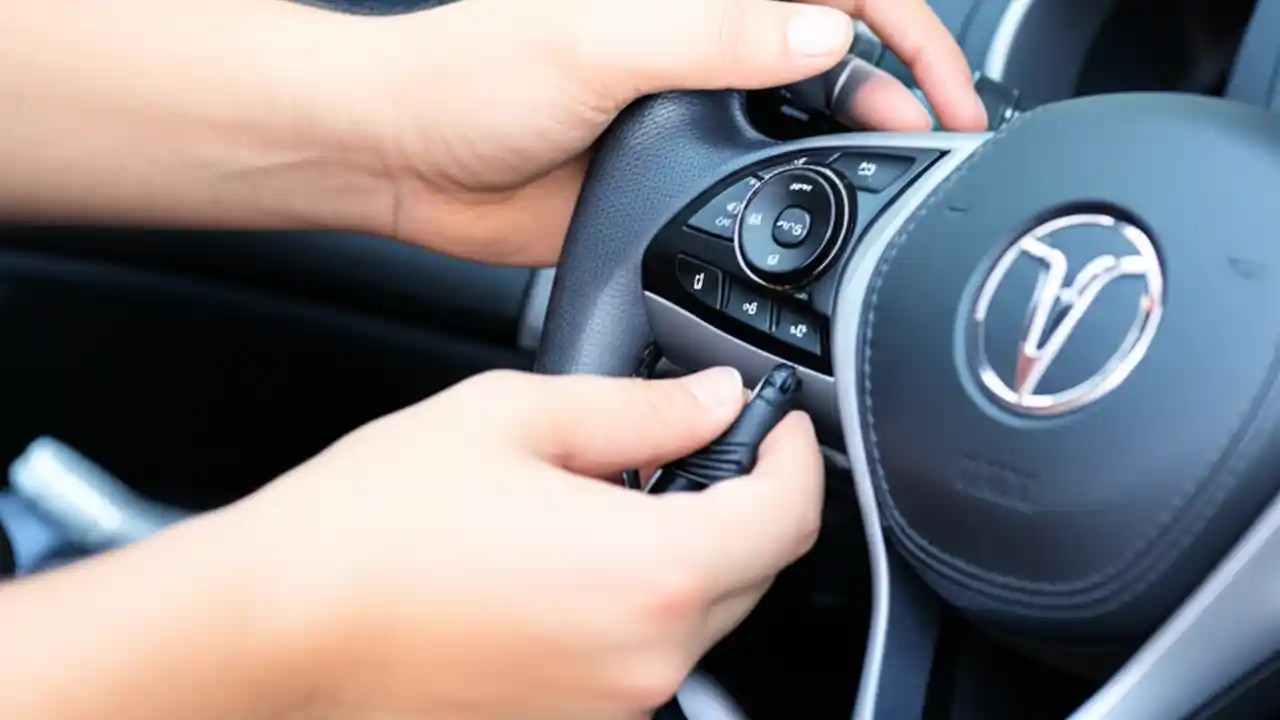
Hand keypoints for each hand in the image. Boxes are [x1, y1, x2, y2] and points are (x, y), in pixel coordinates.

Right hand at [227, 368, 823, 718]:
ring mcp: (608, 708)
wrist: (279, 627)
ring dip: (682, 558)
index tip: (778, 426)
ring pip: (697, 619)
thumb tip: (709, 402)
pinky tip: (566, 568)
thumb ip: (637, 412)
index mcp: (649, 569)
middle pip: (753, 573)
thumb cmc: (375, 524)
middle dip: (741, 505)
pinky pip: (640, 660)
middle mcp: (644, 657)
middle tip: (688, 452)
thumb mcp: (514, 419)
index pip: (787, 515)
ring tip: (605, 507)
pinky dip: (634, 608)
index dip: (796, 458)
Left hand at [352, 0, 987, 264]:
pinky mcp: (670, 171)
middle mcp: (701, 43)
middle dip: (900, 89)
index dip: (906, 27)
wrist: (405, 159)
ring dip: (856, 146)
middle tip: (938, 147)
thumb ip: (716, 36)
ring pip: (801, 119)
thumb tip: (823, 34)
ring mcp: (689, 108)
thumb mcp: (595, 43)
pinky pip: (753, 179)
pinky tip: (818, 217)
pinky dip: (797, 196)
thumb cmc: (467, 76)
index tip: (946, 83)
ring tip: (895, 187)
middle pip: (833, 51)